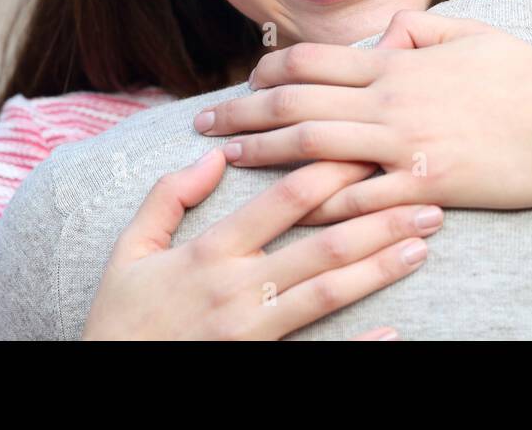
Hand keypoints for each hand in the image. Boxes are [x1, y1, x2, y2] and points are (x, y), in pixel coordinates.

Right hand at [82, 149, 441, 339]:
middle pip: (323, 243)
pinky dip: (359, 347)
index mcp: (211, 251)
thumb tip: (210, 154)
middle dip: (378, 217)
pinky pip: (318, 356)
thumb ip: (167, 198)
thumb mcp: (128, 251)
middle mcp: (239, 288)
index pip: (284, 199)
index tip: (371, 147)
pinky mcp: (259, 366)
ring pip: (330, 292)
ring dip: (380, 266)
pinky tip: (396, 331)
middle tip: (425, 197)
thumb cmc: (120, 317)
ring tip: (422, 244)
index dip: (332, 169)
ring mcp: (253, 331)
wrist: (106, 385)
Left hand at [195, 10, 531, 221]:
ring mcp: (404, 143)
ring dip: (260, 151)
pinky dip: (317, 199)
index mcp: (398, 63)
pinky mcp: (424, 184)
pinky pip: (357, 194)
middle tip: (204, 125)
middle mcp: (390, 99)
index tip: (244, 84)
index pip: (312, 60)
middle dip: (242, 112)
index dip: (267, 71)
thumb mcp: (473, 34)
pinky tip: (286, 207)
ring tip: (226, 160)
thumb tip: (388, 32)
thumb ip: (422, 29)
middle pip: (295, 100)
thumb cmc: (528, 78)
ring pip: (312, 144)